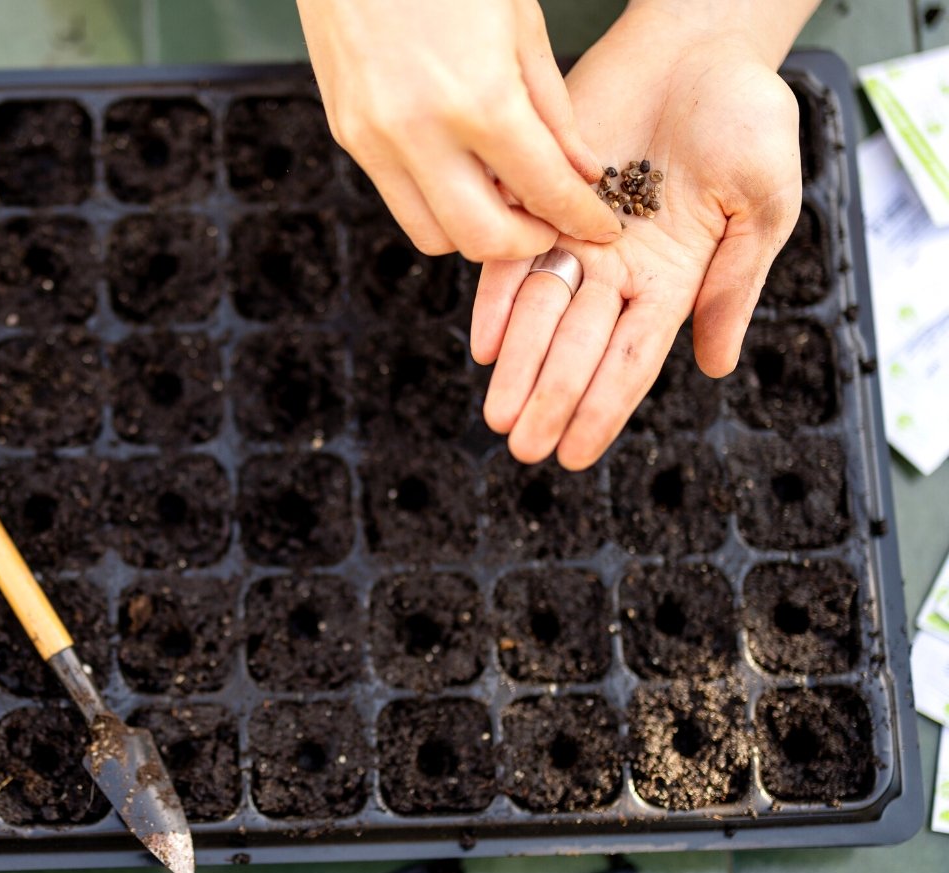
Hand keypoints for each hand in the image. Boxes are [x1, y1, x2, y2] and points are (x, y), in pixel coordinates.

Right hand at [296, 0, 620, 260]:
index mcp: (480, 100)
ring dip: (474, 230)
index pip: (543, 192)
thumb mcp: (521, 21)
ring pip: (432, 235)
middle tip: (551, 223)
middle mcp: (420, 133)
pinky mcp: (347, 133)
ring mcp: (374, 139)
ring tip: (504, 196)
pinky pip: (399, 196)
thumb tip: (580, 171)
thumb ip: (552, 105)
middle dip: (526, 243)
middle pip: (481, 239)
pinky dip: (437, 199)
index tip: (601, 227)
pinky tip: (464, 167)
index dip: (580, 219)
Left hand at [472, 3, 806, 468]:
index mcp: (672, 279)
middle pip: (576, 349)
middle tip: (523, 448)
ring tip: (498, 416)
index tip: (575, 455)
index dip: (603, 409)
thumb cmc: (745, 117)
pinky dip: (495, 300)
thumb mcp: (764, 207)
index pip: (632, 361)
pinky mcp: (541, 198)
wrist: (698, 43)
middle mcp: (617, 268)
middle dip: (550, 401)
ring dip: (517, 369)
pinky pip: (511, 256)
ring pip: (539, 315)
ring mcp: (576, 235)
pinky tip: (484, 345)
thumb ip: (735, 285)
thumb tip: (716, 367)